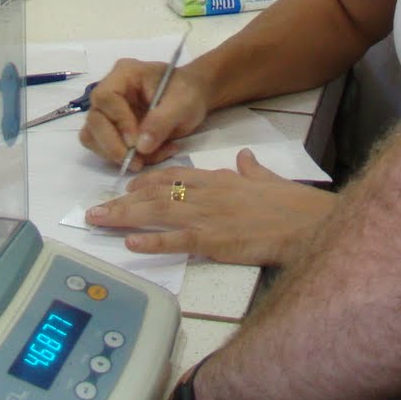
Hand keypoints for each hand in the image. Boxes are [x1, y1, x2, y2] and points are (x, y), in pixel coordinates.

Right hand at [78, 58, 209, 169]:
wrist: (192, 96)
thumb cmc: (187, 92)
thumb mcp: (182, 103)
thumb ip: (161, 122)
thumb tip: (141, 147)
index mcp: (124, 74)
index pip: (106, 98)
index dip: (119, 122)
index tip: (136, 142)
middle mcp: (110, 90)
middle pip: (94, 120)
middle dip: (113, 145)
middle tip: (137, 161)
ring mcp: (107, 111)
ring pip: (93, 136)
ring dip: (115, 155)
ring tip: (145, 160)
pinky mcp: (111, 129)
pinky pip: (102, 148)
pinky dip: (121, 158)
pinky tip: (147, 157)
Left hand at [84, 148, 335, 266]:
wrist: (307, 223)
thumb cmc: (292, 203)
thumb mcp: (267, 178)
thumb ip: (250, 169)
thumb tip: (244, 157)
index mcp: (218, 179)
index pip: (174, 175)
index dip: (146, 181)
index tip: (127, 186)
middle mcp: (206, 194)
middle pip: (155, 194)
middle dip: (121, 201)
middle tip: (93, 208)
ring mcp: (208, 217)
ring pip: (157, 214)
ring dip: (124, 217)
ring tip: (97, 220)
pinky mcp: (213, 241)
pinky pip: (175, 241)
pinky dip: (151, 241)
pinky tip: (129, 242)